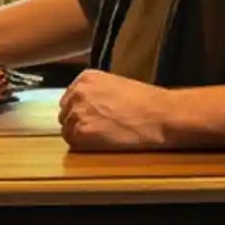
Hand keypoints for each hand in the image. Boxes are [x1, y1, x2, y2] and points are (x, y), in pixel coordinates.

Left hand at [57, 69, 171, 150]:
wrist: (158, 114)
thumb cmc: (145, 101)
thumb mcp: (115, 85)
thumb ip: (96, 93)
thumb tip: (88, 107)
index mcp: (85, 78)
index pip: (69, 98)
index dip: (79, 111)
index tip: (90, 118)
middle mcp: (77, 92)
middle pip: (65, 113)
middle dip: (77, 122)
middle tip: (96, 130)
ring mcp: (78, 111)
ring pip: (67, 129)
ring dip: (80, 135)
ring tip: (101, 138)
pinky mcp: (82, 131)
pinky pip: (73, 143)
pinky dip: (83, 146)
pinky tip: (100, 144)